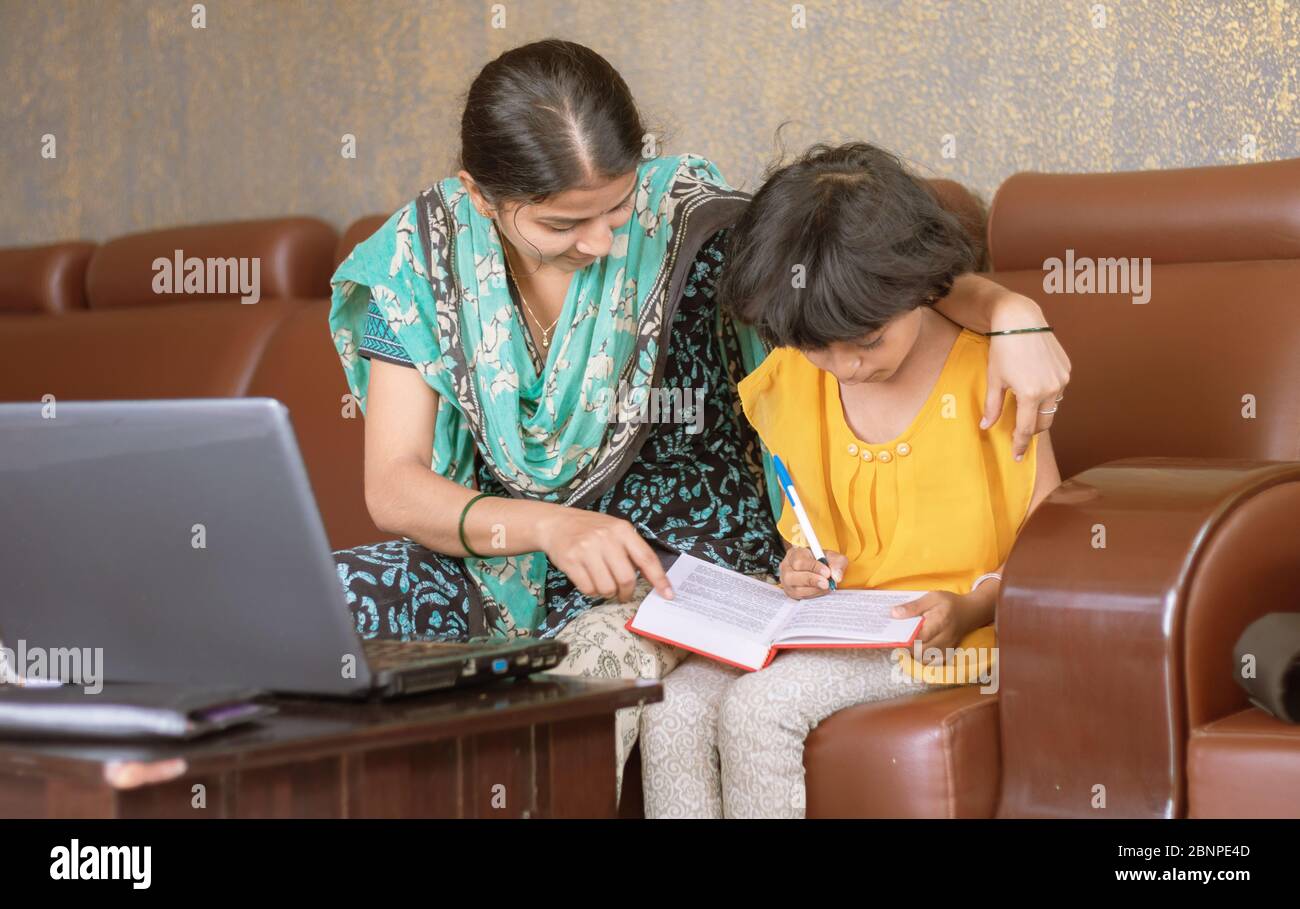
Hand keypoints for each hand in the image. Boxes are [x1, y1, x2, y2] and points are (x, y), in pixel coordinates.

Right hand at [537, 507, 672, 602]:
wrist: (556, 523)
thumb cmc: (590, 529)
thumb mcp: (615, 530)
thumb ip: (632, 550)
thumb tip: (652, 579)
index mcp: (622, 530)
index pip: (646, 558)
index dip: (659, 579)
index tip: (668, 594)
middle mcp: (606, 538)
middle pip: (626, 578)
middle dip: (626, 592)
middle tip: (623, 594)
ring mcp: (587, 549)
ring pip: (607, 587)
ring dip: (607, 593)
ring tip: (602, 583)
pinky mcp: (570, 561)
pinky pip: (588, 589)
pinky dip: (592, 591)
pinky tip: (589, 580)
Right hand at [779, 547, 847, 598]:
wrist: (820, 569)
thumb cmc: (823, 561)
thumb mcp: (833, 557)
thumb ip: (837, 563)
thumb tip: (836, 576)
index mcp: (794, 554)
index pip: (800, 561)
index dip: (813, 567)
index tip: (827, 572)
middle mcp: (786, 568)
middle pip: (792, 576)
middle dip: (812, 580)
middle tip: (827, 583)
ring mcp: (787, 582)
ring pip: (796, 589)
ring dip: (814, 589)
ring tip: (827, 586)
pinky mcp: (791, 593)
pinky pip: (800, 597)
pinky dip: (813, 595)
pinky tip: (822, 590)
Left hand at [890, 591, 970, 653]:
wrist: (969, 613)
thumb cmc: (949, 603)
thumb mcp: (932, 597)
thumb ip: (913, 606)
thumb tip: (894, 614)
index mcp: (940, 621)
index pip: (919, 636)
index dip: (903, 638)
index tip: (891, 635)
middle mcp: (944, 638)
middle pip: (919, 650)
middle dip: (904, 646)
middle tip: (894, 639)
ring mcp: (946, 648)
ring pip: (923, 658)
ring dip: (910, 653)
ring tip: (901, 643)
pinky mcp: (946, 654)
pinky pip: (929, 660)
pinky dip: (919, 657)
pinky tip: (912, 648)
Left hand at [980, 292, 1070, 460]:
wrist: (1021, 320)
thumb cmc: (1003, 349)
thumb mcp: (994, 379)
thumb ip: (992, 406)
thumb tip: (986, 426)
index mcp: (1030, 394)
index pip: (1025, 429)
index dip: (1019, 444)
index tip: (1016, 456)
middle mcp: (1050, 389)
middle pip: (1043, 422)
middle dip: (1031, 430)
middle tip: (1019, 433)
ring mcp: (1061, 379)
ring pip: (1052, 407)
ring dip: (1040, 412)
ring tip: (1026, 410)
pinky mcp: (1066, 370)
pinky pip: (1057, 391)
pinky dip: (1047, 396)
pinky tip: (1035, 390)